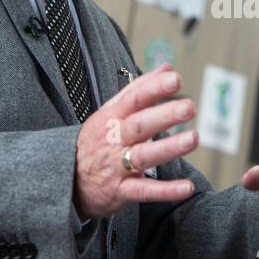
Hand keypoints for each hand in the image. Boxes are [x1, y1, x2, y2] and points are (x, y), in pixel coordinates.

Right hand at [73, 63, 199, 221]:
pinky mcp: (121, 191)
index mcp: (112, 117)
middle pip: (139, 125)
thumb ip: (139, 89)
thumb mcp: (110, 111)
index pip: (133, 99)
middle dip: (164, 115)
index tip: (175, 79)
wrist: (66, 181)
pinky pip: (144, 191)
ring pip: (143, 156)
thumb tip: (167, 67)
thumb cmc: (95, 142)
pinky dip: (165, 191)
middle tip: (189, 107)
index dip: (154, 88)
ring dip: (169, 148)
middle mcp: (114, 140)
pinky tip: (186, 187)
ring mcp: (116, 166)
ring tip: (193, 139)